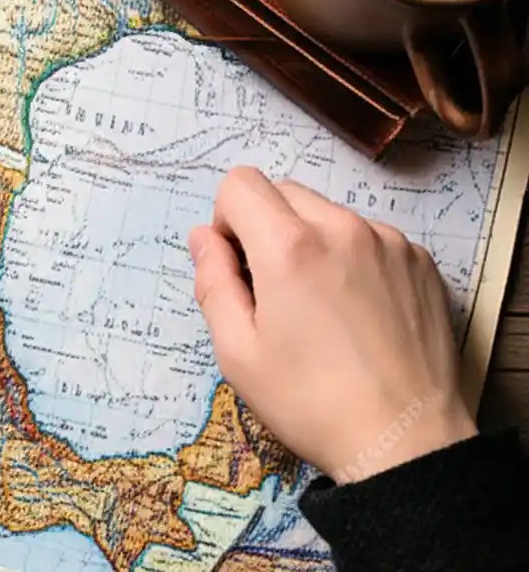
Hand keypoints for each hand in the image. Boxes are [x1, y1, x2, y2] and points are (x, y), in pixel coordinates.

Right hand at [189, 167, 475, 483]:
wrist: (404, 439)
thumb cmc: (310, 402)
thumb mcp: (237, 352)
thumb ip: (212, 282)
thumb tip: (204, 237)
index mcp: (288, 247)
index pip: (240, 184)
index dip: (226, 221)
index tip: (237, 267)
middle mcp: (342, 228)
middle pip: (284, 191)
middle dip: (265, 227)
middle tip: (272, 290)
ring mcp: (389, 241)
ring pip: (329, 214)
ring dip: (311, 242)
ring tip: (320, 307)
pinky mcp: (420, 261)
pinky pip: (370, 237)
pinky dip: (353, 259)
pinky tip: (357, 313)